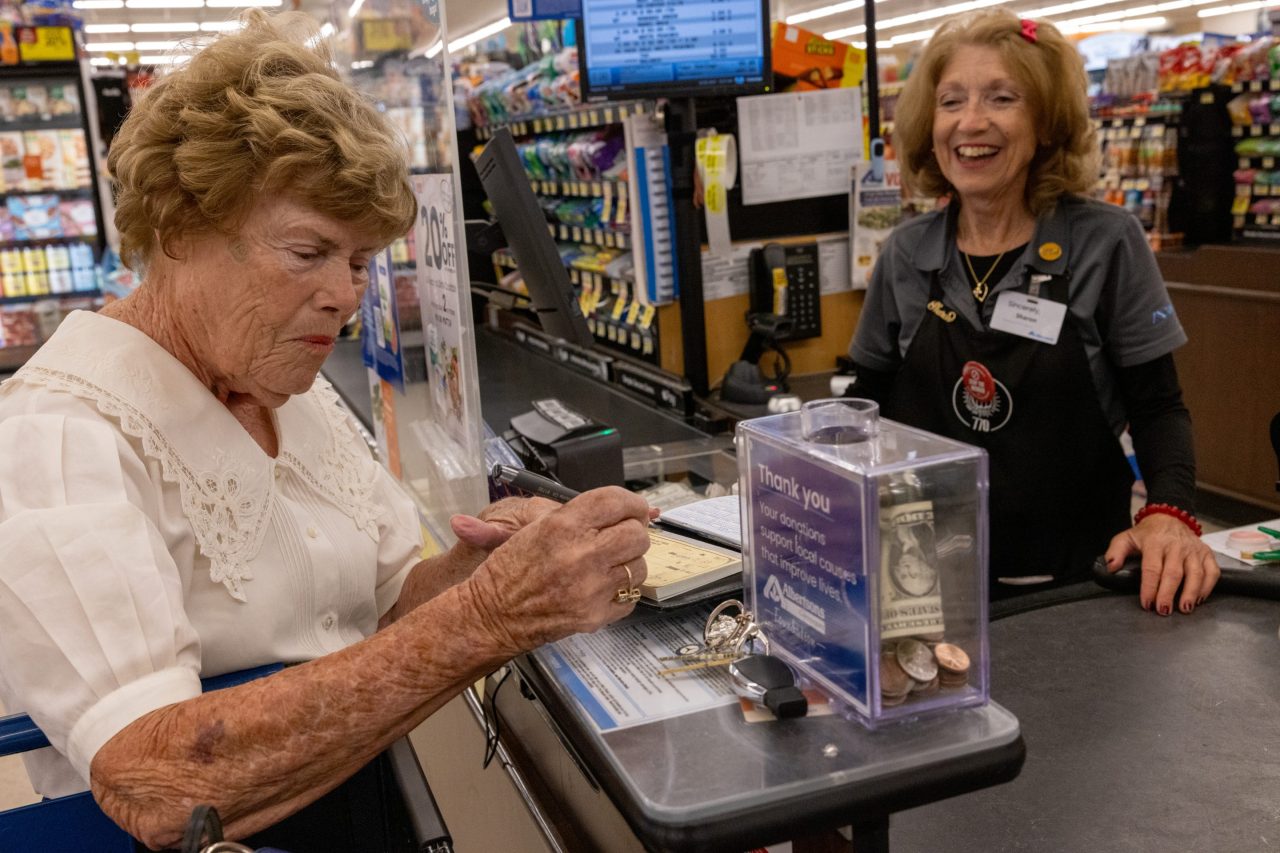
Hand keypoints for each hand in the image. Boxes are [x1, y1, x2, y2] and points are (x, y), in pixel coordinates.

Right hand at [463, 486, 651, 653]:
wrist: (491, 615)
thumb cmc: (509, 570)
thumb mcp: (534, 526)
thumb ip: (579, 514)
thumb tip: (627, 505)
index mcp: (562, 525)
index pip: (615, 502)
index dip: (632, 502)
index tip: (635, 507)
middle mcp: (580, 555)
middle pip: (636, 534)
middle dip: (633, 532)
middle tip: (622, 535)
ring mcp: (590, 588)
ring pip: (638, 567)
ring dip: (628, 563)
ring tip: (608, 564)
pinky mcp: (595, 615)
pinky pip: (630, 597)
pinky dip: (621, 592)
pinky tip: (602, 586)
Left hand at [1104, 513, 1219, 614]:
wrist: (1169, 518)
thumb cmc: (1147, 533)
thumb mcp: (1126, 538)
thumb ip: (1115, 552)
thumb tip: (1111, 568)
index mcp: (1155, 543)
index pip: (1152, 568)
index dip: (1149, 588)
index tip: (1147, 603)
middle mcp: (1176, 546)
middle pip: (1174, 573)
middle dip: (1168, 594)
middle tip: (1163, 610)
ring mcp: (1193, 550)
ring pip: (1196, 573)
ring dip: (1191, 593)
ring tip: (1184, 608)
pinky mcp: (1206, 553)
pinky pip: (1212, 571)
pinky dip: (1208, 586)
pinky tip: (1199, 598)